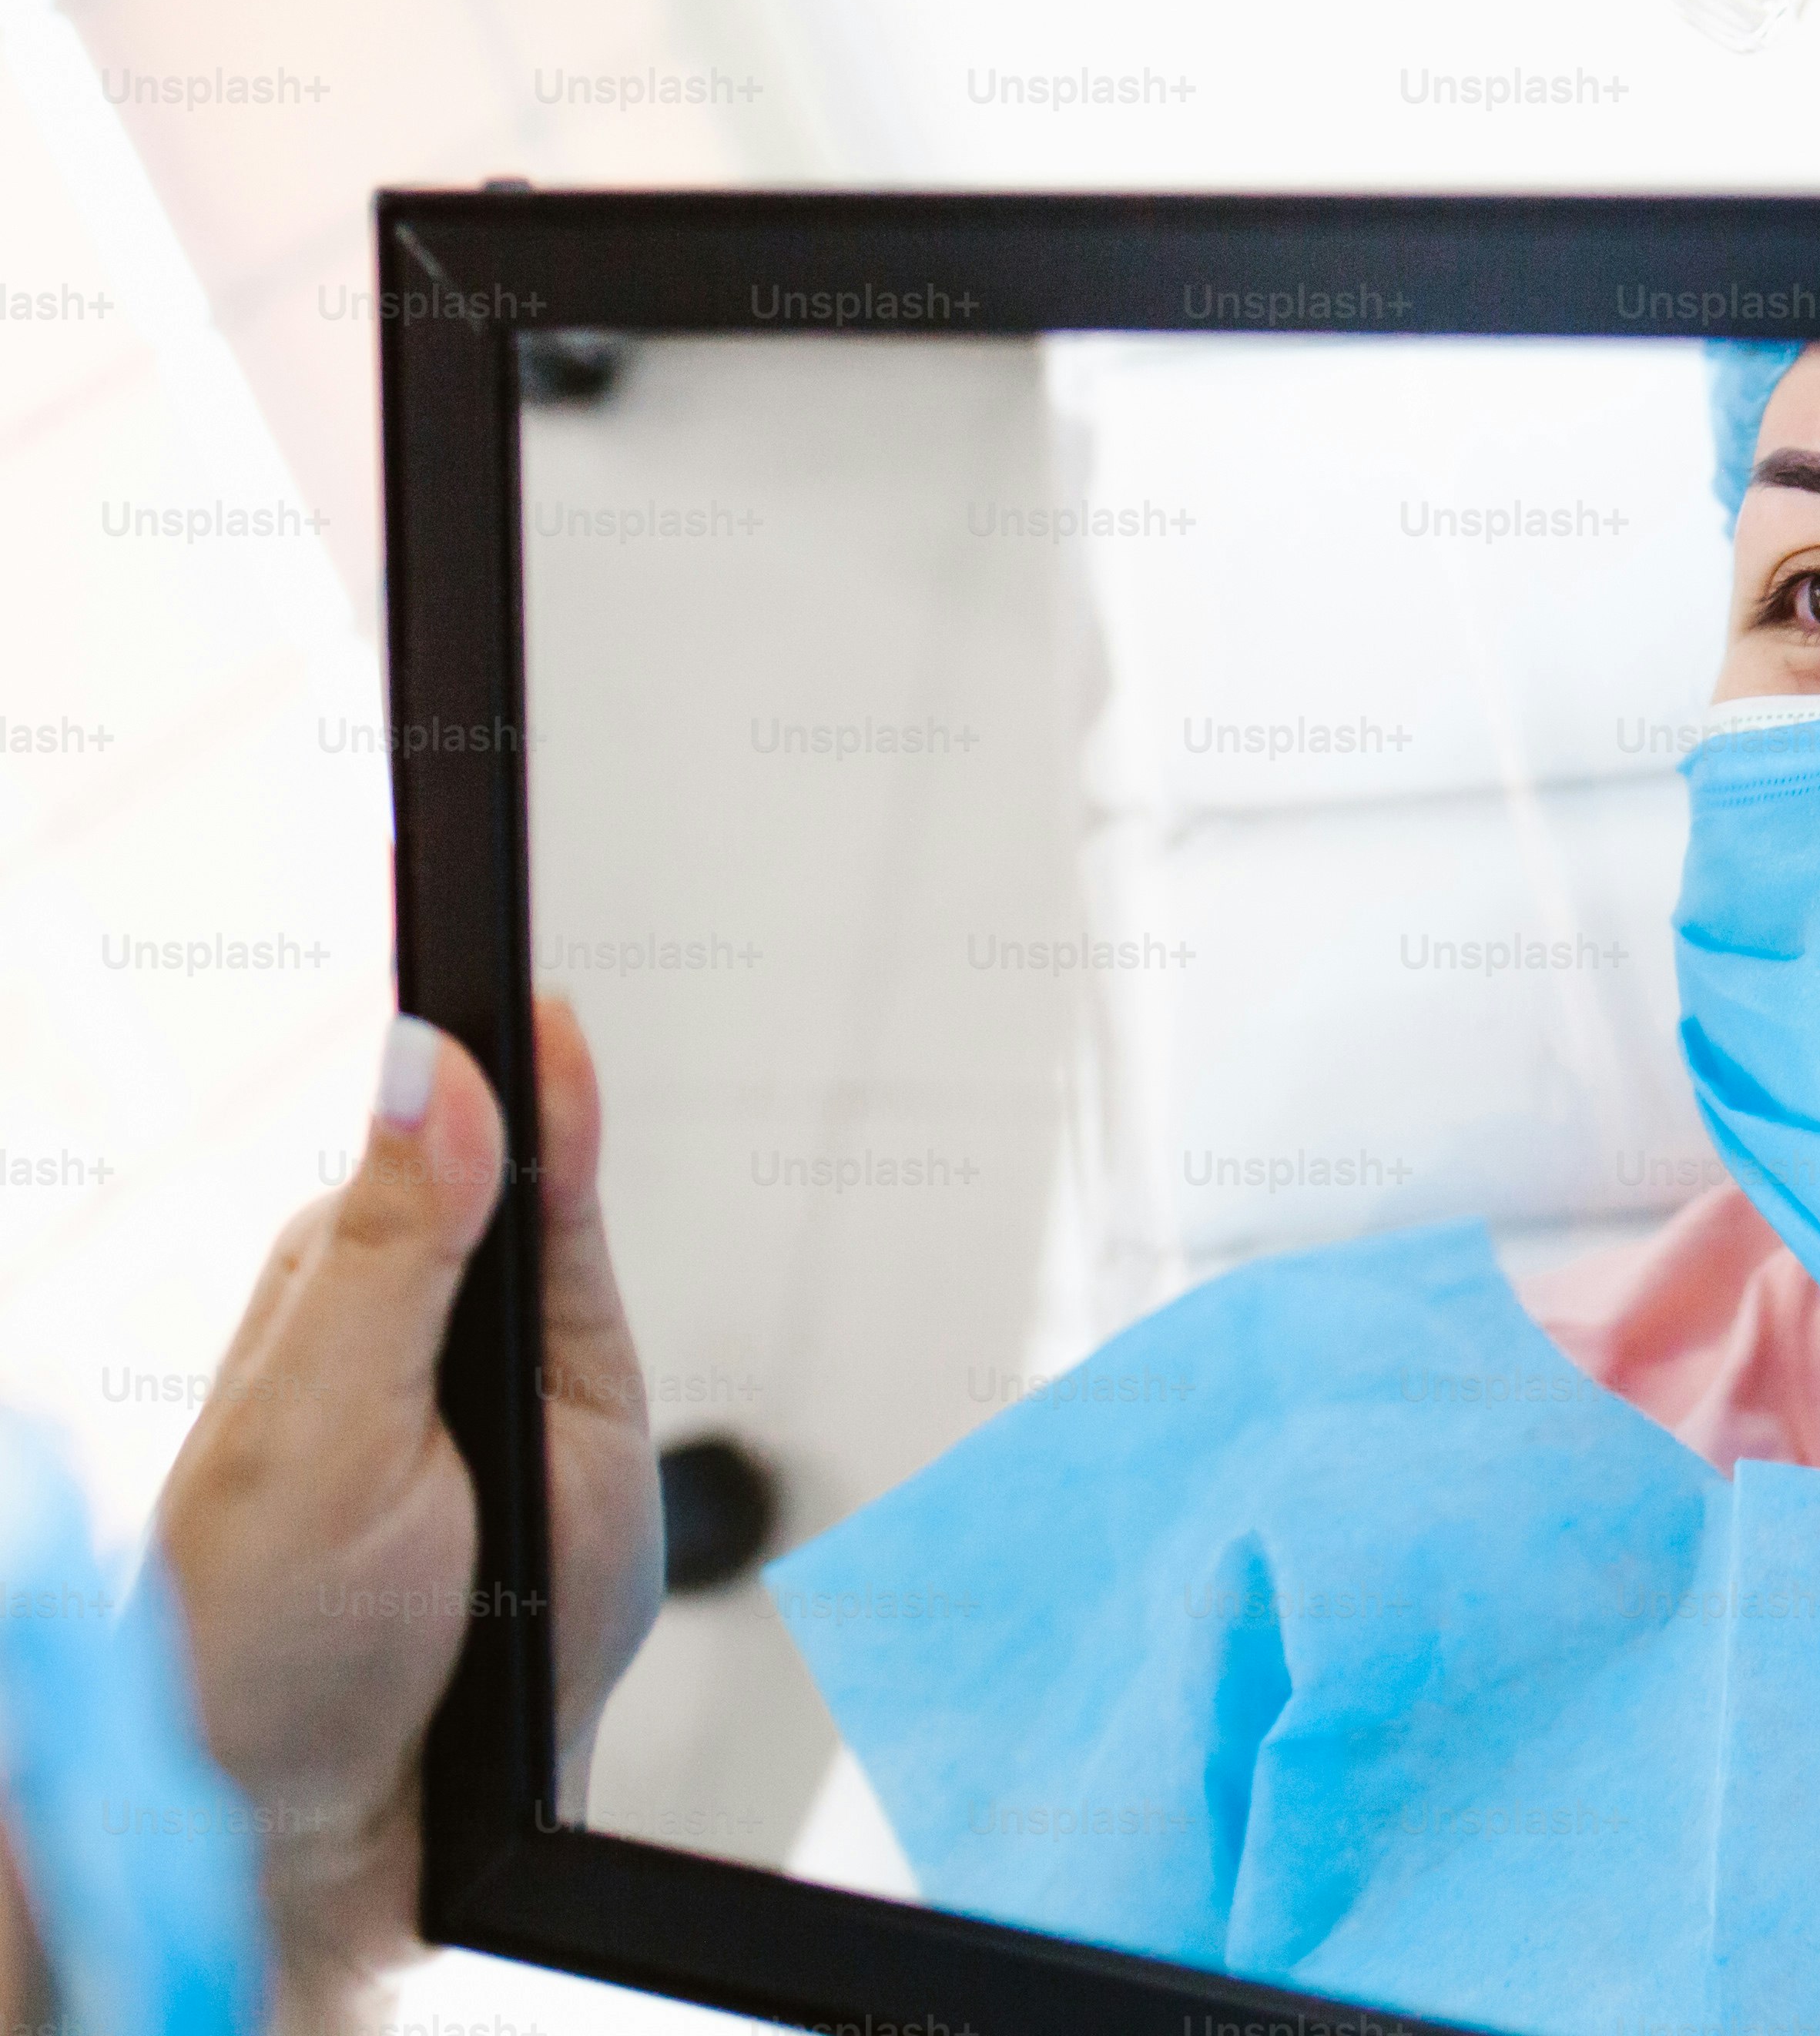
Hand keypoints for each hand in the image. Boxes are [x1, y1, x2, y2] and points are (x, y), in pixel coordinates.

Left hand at [153, 999, 661, 2035]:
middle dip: (552, 1090)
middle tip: (556, 1004)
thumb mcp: (320, 1435)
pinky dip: (617, 1233)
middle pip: (524, 1138)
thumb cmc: (273, 1650)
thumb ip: (397, 1248)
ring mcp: (518, 1366)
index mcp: (332, 1280)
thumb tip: (437, 1060)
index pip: (425, 1103)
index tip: (506, 915)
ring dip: (585, 1166)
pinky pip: (619, 1297)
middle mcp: (423, 1306)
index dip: (475, 1022)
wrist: (346, 1829)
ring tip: (564, 1120)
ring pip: (580, 1210)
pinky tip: (597, 1198)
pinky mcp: (601, 1425)